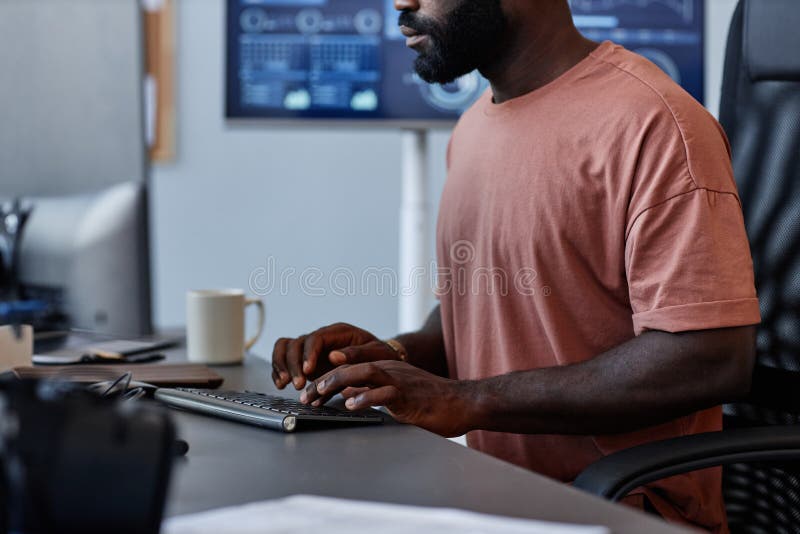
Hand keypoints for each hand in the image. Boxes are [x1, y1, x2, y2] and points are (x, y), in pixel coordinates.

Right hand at [271, 323, 400, 389]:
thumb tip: (334, 356)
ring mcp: (312, 349)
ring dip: (281, 365)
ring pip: (286, 348)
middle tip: (298, 384)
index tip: (308, 371)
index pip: (315, 338)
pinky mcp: (307, 361)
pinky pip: (286, 360)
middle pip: (296, 343)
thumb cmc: (380, 354)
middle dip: (293, 364)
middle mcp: (322, 338)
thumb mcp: (375, 353)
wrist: (380, 359)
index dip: (308, 354)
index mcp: (338, 332)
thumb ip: (356, 354)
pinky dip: (280, 370)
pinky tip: (282, 384)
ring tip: (284, 384)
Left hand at [300, 360, 473, 436]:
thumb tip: (348, 397)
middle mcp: (391, 370)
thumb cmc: (433, 402)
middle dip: (325, 380)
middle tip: (306, 396)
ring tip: (319, 394)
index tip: (309, 392)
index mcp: (386, 369)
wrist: (464, 403)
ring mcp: (400, 380)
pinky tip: (351, 404)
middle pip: (352, 367)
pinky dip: (366, 397)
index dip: (327, 378)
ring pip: (364, 373)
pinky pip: (385, 393)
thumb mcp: (398, 396)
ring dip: (338, 382)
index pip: (351, 368)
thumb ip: (374, 393)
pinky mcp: (410, 395)